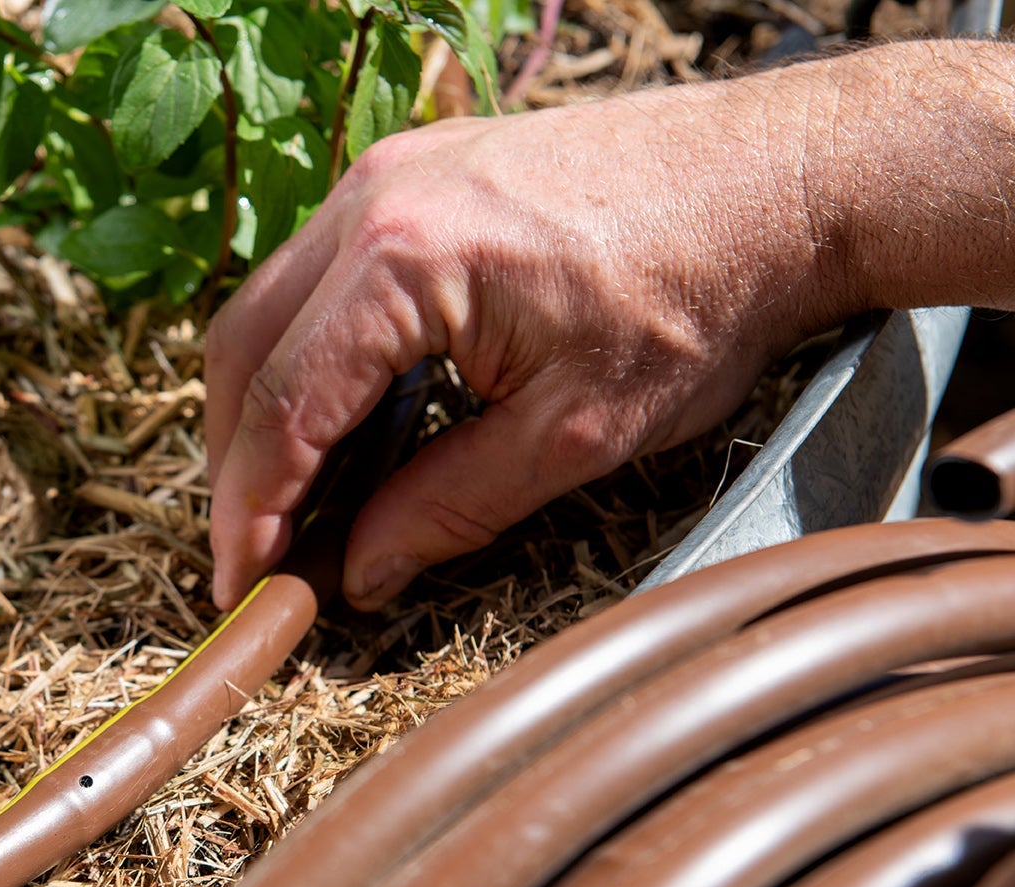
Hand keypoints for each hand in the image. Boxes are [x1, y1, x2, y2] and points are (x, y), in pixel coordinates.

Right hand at [204, 66, 847, 610]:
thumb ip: (450, 507)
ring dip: (263, 408)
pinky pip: (318, 275)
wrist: (779, 179)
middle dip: (235, 464)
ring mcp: (387, 175)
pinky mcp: (413, 173)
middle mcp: (372, 200)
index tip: (242, 585)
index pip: (281, 407)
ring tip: (289, 498)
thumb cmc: (701, 293)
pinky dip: (306, 355)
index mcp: (404, 261)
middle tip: (254, 553)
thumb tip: (360, 571)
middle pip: (242, 351)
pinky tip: (339, 418)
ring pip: (267, 308)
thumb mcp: (576, 434)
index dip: (249, 510)